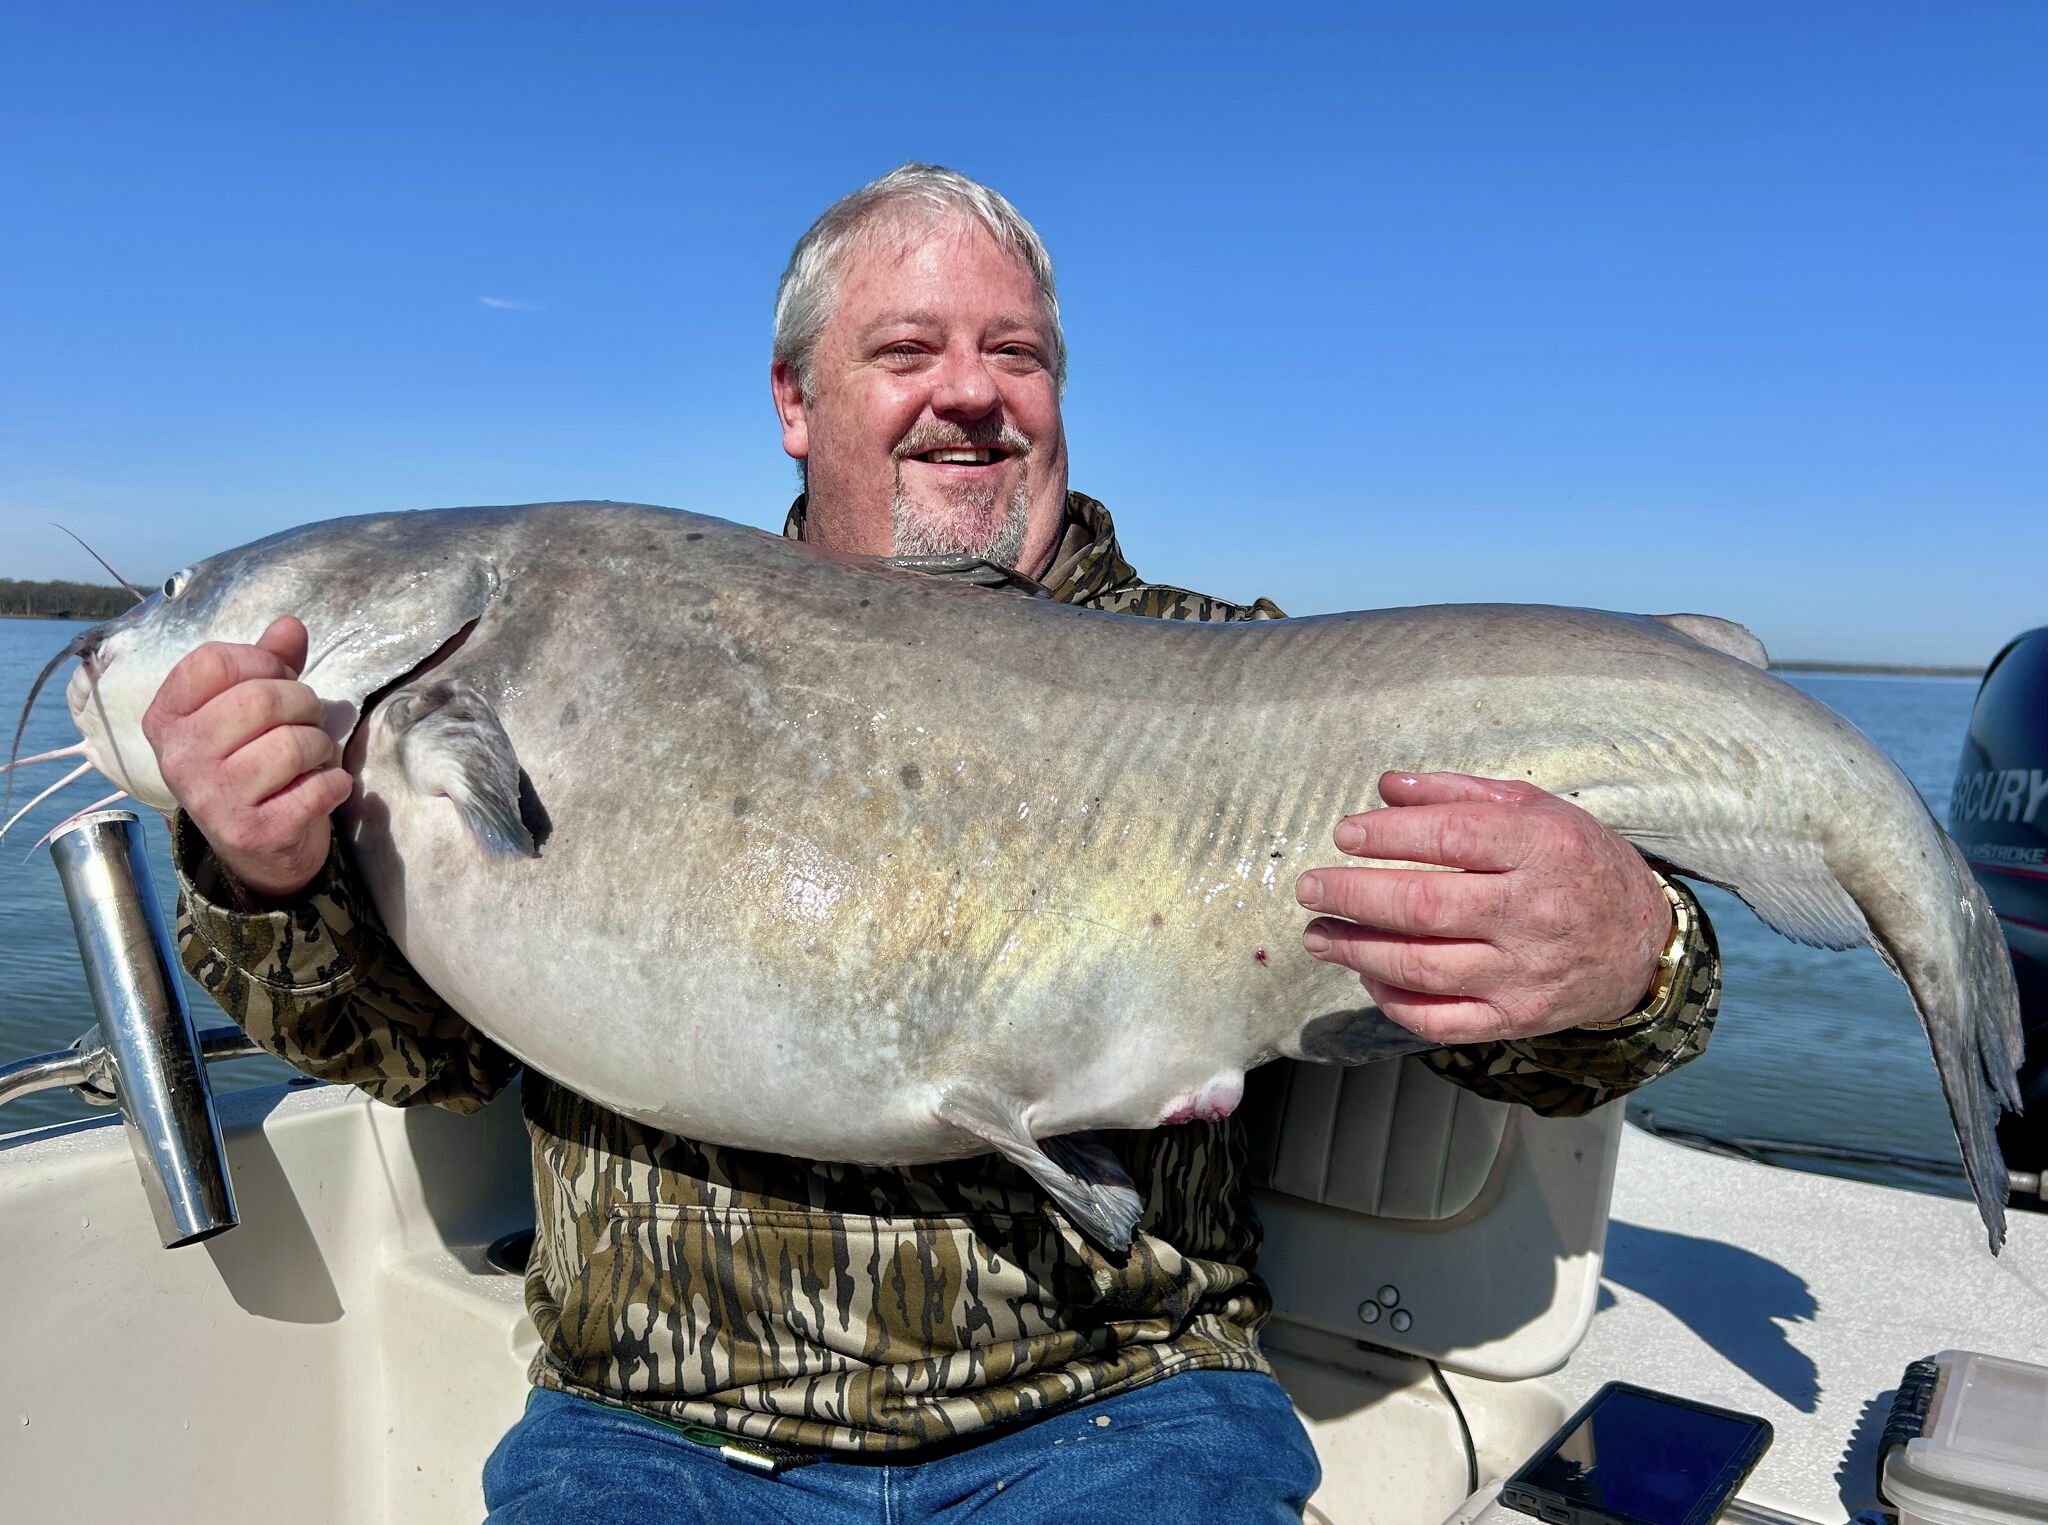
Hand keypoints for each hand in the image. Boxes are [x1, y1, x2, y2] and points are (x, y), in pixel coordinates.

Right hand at [142, 616, 353, 901]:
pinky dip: (335, 783)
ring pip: (293, 743)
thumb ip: (268, 663)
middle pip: (261, 699)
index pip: (212, 661)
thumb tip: (290, 626)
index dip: (260, 661)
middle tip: (306, 720)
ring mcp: (213, 799)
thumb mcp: (250, 708)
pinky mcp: (252, 833)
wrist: (257, 850)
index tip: (277, 678)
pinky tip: (322, 788)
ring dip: (320, 745)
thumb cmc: (253, 762)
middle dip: (303, 703)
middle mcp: (179, 759)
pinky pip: (318, 788)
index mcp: (166, 719)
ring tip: (311, 758)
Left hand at [1295, 771, 1671, 1044]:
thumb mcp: (1535, 809)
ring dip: (1356, 950)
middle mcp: (1534, 914)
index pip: (1451, 837)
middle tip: (1310, 889)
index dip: (1388, 835)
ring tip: (1319, 935)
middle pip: (1425, 907)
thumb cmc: (1579, 865)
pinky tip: (1367, 975)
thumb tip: (1387, 786)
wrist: (1643, 946)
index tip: (1345, 835)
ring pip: (1422, 967)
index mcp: (1543, 849)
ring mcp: (1524, 974)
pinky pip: (1440, 1020)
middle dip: (1353, 896)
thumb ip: (1459, 793)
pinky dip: (1392, 1002)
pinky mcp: (1516, 1019)